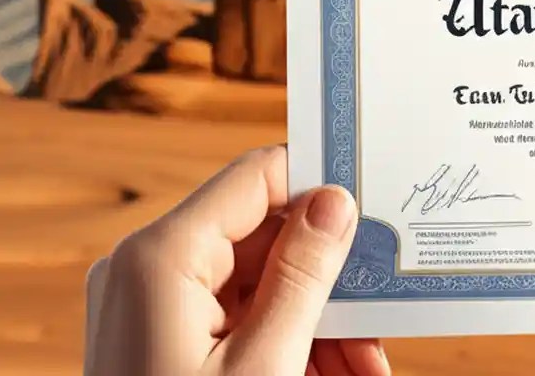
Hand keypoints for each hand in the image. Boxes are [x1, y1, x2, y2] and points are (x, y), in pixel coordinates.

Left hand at [84, 146, 390, 374]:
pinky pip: (239, 318)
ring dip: (320, 322)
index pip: (256, 177)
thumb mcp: (264, 363)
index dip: (320, 183)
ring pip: (260, 284)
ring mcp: (152, 302)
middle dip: (330, 280)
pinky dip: (288, 342)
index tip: (377, 201)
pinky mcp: (161, 334)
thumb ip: (304, 275)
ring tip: (366, 370)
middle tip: (384, 318)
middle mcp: (149, 268)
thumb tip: (335, 202)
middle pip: (265, 237)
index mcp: (162, 256)